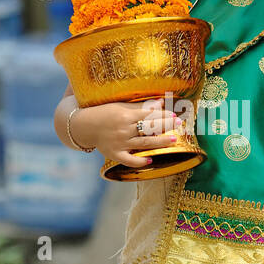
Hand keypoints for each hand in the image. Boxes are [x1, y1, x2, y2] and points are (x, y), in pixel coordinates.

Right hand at [70, 98, 185, 170]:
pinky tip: (150, 160)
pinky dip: (139, 162)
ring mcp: (119, 143)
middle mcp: (123, 130)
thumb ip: (141, 106)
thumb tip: (161, 102)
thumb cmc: (104, 113)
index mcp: (125, 116)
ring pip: (144, 144)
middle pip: (149, 129)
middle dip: (166, 126)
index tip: (174, 114)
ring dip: (160, 142)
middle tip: (180, 124)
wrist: (83, 125)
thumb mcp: (121, 106)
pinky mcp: (114, 154)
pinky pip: (129, 160)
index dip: (163, 115)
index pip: (148, 115)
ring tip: (174, 140)